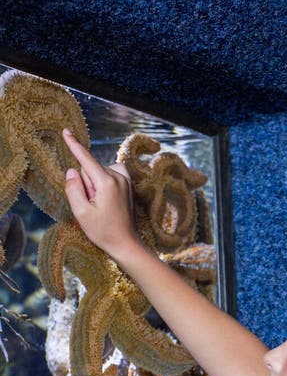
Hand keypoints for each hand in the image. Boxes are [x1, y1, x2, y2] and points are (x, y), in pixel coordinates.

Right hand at [63, 128, 139, 259]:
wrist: (126, 244)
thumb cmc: (103, 231)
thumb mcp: (81, 213)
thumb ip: (73, 189)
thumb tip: (72, 171)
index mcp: (107, 182)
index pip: (86, 159)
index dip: (74, 145)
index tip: (66, 132)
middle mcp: (120, 177)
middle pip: (92, 169)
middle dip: (87, 183)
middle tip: (93, 205)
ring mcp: (127, 181)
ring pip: (101, 172)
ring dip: (96, 185)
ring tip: (100, 205)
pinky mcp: (130, 186)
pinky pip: (111, 175)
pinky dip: (105, 183)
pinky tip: (107, 199)